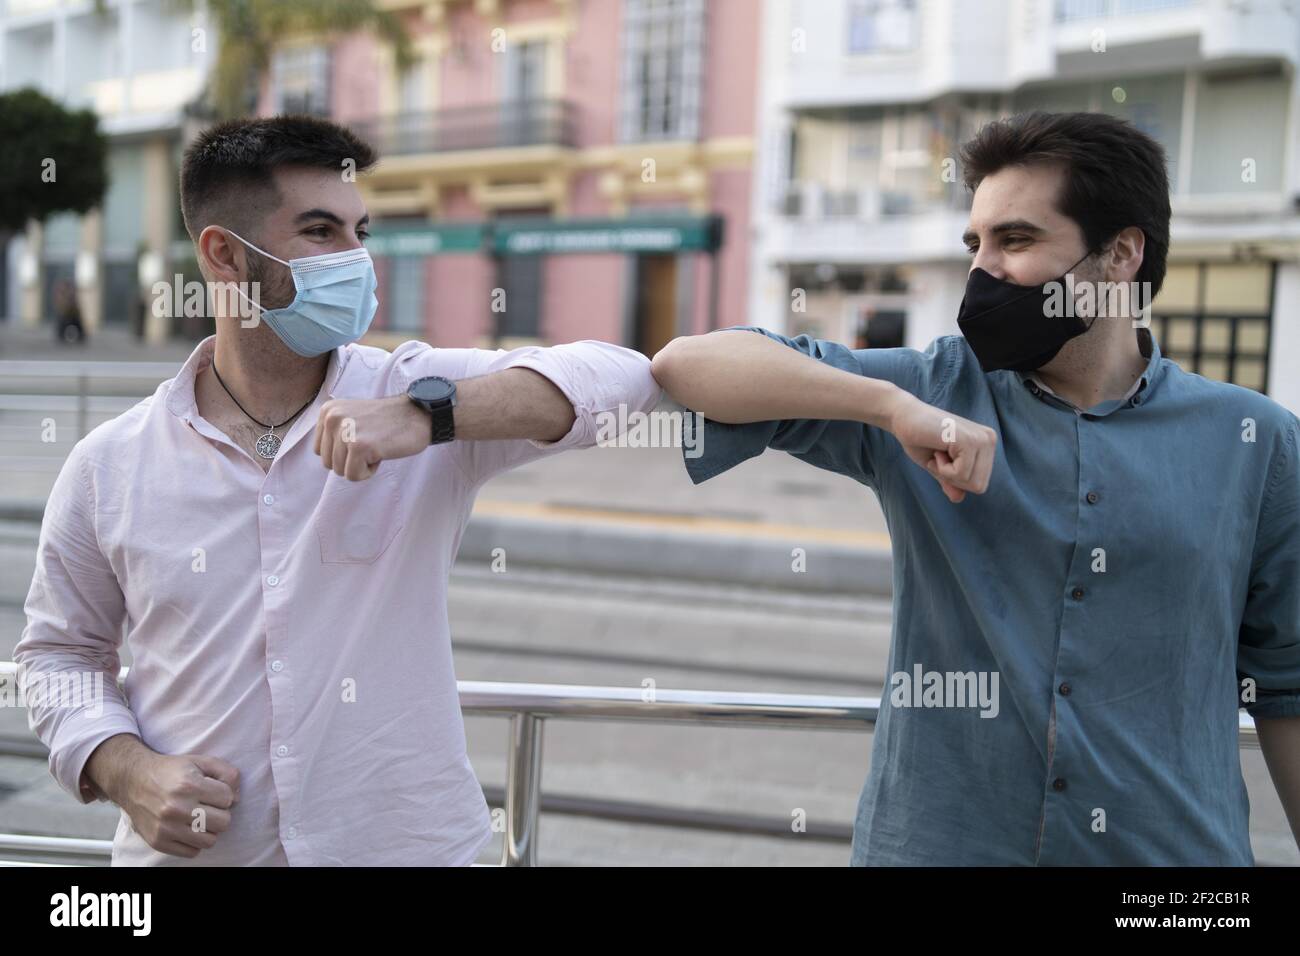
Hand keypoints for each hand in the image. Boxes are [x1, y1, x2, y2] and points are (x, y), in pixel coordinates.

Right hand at [118, 752, 239, 858]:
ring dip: (209, 830)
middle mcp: (177, 808)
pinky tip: (188, 828)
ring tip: (199, 818)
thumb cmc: (170, 771)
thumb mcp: (200, 761)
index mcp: (189, 785)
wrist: (133, 780)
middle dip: (221, 813)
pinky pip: (192, 852)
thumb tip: (236, 797)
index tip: (214, 791)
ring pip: (209, 841)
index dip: (225, 794)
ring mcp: (166, 828)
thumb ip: (226, 773)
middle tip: (208, 806)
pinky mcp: (158, 842)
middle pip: (223, 822)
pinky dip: (194, 843)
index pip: (228, 798)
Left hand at [313, 395, 429, 479]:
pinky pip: (354, 476)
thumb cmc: (388, 421)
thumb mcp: (351, 417)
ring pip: (340, 471)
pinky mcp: (358, 446)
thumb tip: (324, 457)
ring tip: (377, 445)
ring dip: (362, 465)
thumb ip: (334, 432)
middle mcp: (332, 418)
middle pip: (328, 463)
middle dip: (351, 461)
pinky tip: (381, 452)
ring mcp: (344, 432)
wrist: (418, 415)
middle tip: (372, 442)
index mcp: (328, 411)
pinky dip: (370, 471)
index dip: (343, 452)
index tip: (363, 438)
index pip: (320, 450)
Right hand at [887, 392, 997, 502]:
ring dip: (947, 472)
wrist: (903, 417)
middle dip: (954, 478)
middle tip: (939, 455)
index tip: (943, 458)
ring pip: (972, 482)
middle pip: (979, 486)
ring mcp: (981, 439)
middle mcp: (989, 439)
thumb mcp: (938, 466)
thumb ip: (951, 481)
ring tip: (938, 450)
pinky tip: (937, 449)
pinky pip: (961, 474)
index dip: (956, 479)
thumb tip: (959, 499)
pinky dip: (943, 468)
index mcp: (986, 444)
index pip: (980, 483)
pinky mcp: (969, 441)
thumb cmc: (919, 439)